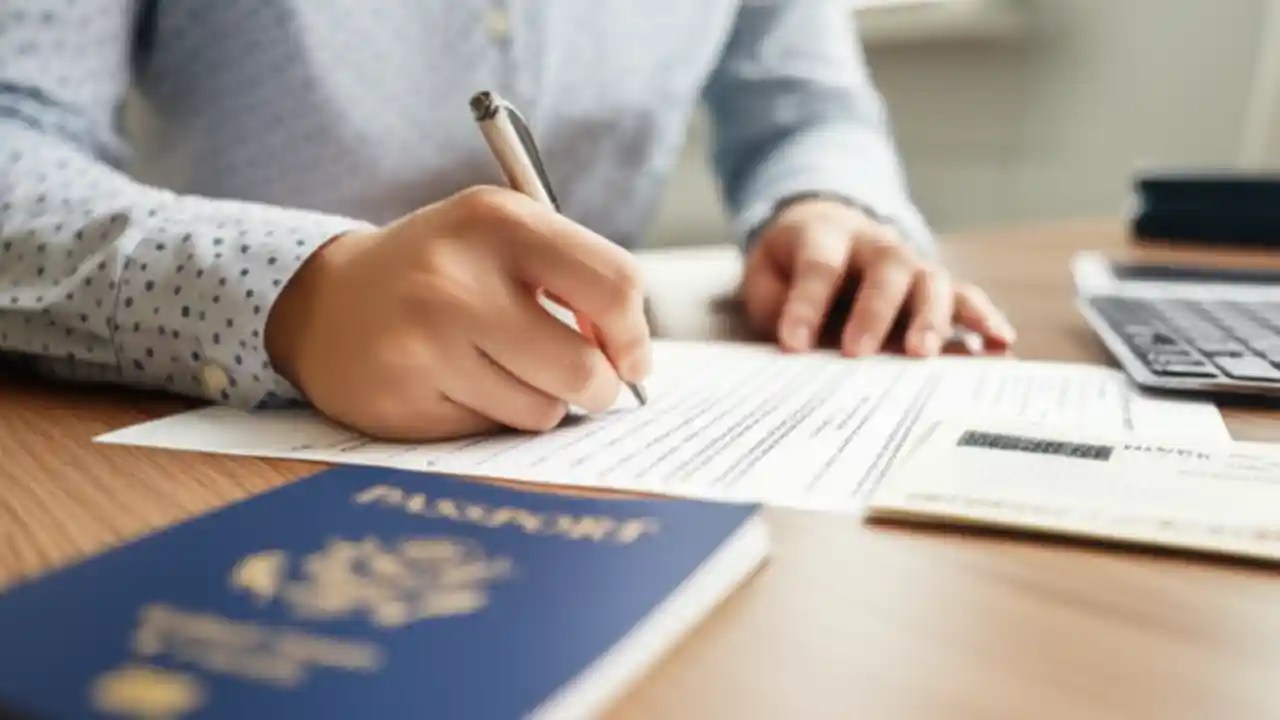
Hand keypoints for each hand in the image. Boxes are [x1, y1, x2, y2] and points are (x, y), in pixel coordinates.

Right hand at [266, 186, 650, 440]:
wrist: (328, 303)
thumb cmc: (444, 271)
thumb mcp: (503, 239)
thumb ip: (575, 279)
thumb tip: (632, 358)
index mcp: (498, 221)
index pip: (614, 286)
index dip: (634, 335)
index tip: (631, 357)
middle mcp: (457, 278)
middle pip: (584, 367)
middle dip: (600, 387)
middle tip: (588, 384)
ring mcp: (424, 341)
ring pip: (542, 410)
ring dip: (541, 403)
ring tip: (505, 373)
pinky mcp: (402, 397)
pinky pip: (491, 432)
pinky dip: (492, 418)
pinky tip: (458, 386)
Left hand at [740, 199, 1015, 356]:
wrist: (824, 230)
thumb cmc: (791, 265)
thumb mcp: (765, 276)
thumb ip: (775, 306)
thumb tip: (797, 347)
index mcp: (827, 235)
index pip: (820, 265)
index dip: (806, 304)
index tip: (793, 344)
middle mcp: (876, 245)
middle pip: (887, 268)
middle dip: (873, 312)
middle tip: (858, 353)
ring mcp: (911, 264)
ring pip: (931, 280)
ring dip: (929, 318)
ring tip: (922, 355)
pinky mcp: (935, 285)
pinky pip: (964, 297)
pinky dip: (984, 318)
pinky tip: (1000, 343)